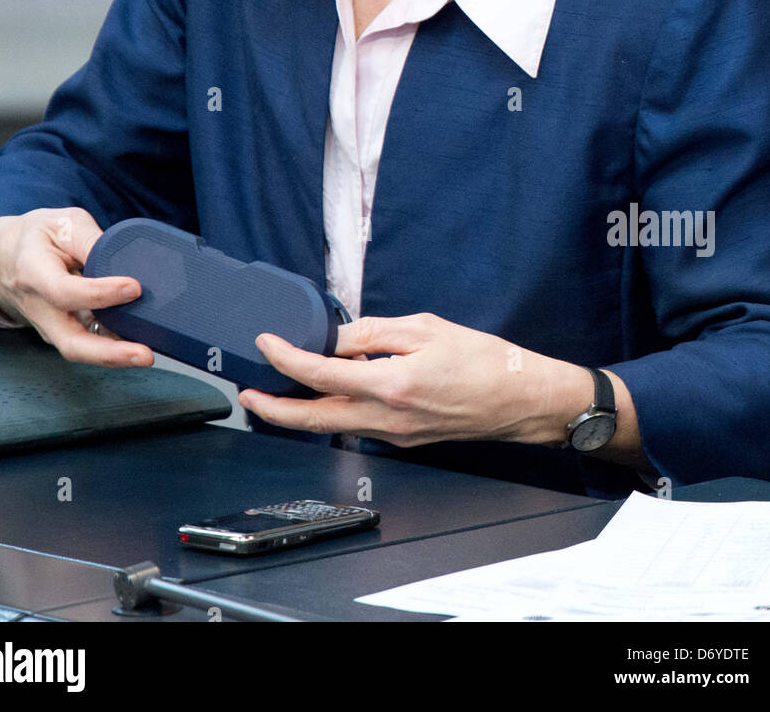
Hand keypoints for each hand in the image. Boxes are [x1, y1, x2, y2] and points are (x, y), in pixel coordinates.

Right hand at [0, 208, 153, 367]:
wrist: (2, 258)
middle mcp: (38, 308)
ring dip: (114, 357)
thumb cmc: (35, 238)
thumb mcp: (62, 223)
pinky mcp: (60, 332)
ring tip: (146, 354)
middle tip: (145, 355)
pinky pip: (86, 344)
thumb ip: (92, 240)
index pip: (65, 292)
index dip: (100, 294)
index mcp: (33, 272)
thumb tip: (125, 259)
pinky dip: (111, 347)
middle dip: (110, 354)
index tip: (134, 288)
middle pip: (70, 342)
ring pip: (79, 350)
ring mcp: (48, 326)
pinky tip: (135, 344)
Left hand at [237, 311, 570, 446]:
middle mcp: (388, 418)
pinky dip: (336, 410)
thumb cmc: (485, 360)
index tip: (266, 342)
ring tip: (278, 391)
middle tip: (247, 393)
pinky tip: (332, 392)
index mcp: (391, 384)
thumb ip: (375, 332)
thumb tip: (336, 337)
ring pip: (334, 427)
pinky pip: (359, 425)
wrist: (522, 400)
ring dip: (301, 412)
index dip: (286, 358)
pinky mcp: (405, 440)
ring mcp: (395, 435)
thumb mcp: (426, 328)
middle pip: (314, 419)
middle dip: (273, 409)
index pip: (321, 373)